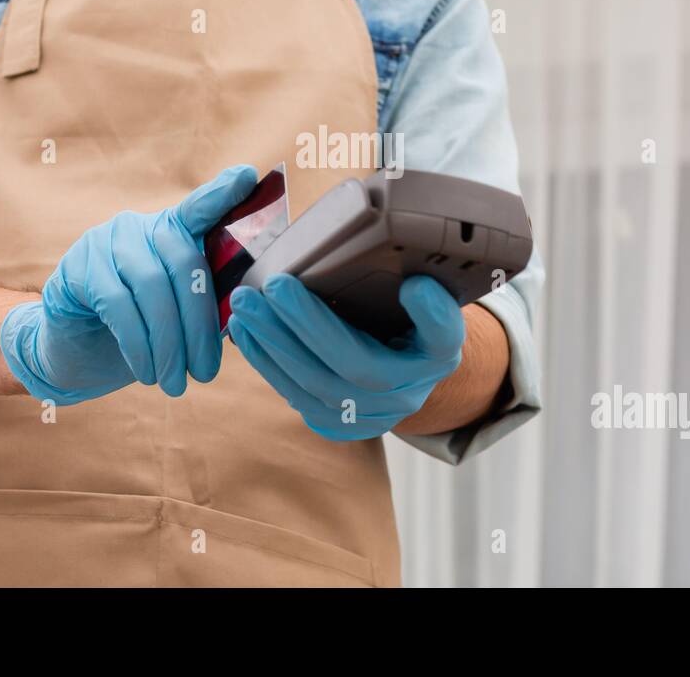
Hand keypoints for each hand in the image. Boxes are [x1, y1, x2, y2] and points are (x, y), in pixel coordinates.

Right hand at [0, 165, 257, 404]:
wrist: (74, 350)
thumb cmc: (139, 330)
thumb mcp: (176, 314)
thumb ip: (206, 301)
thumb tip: (245, 312)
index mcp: (171, 230)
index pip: (200, 208)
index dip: (223, 193)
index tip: (248, 176)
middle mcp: (140, 226)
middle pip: (183, 262)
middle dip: (199, 323)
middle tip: (206, 372)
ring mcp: (105, 241)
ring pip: (151, 287)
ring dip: (168, 342)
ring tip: (176, 382)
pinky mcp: (78, 267)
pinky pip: (117, 304)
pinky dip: (138, 343)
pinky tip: (146, 371)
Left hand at [227, 274, 464, 439]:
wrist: (403, 375)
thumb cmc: (406, 324)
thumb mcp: (421, 300)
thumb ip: (411, 282)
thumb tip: (394, 263)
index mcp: (438, 352)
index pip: (444, 335)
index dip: (432, 315)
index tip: (414, 286)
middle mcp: (410, 391)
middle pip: (355, 365)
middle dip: (306, 324)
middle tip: (273, 286)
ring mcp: (374, 416)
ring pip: (316, 386)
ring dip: (274, 343)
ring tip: (245, 306)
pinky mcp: (340, 426)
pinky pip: (297, 398)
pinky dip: (267, 362)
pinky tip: (246, 332)